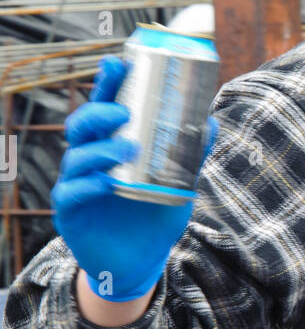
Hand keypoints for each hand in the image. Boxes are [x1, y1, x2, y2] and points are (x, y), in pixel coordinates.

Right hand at [52, 55, 217, 301]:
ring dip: (101, 149)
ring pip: (77, 156)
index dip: (107, 85)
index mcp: (110, 146)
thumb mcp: (179, 185)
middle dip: (100, 112)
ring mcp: (77, 184)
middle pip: (82, 125)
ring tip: (128, 149)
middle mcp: (89, 160)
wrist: (139, 263)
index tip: (117, 64)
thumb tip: (210, 123)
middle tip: (126, 113)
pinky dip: (89, 184)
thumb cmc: (154, 218)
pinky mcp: (70, 213)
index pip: (104, 108)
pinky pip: (72, 192)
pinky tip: (107, 183)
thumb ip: (191, 156)